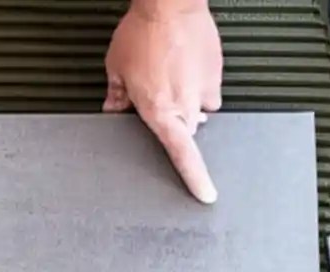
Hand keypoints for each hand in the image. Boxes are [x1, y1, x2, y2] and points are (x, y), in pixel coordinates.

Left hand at [104, 0, 222, 203]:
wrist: (171, 4)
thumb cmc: (143, 33)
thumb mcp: (117, 67)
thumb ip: (117, 95)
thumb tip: (113, 110)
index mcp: (160, 111)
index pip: (182, 155)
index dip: (195, 178)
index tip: (206, 195)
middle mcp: (186, 105)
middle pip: (186, 132)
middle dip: (173, 124)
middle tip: (157, 100)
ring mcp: (205, 89)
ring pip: (197, 111)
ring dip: (184, 103)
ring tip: (167, 77)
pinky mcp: (217, 73)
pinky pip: (207, 91)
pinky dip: (195, 85)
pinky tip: (181, 67)